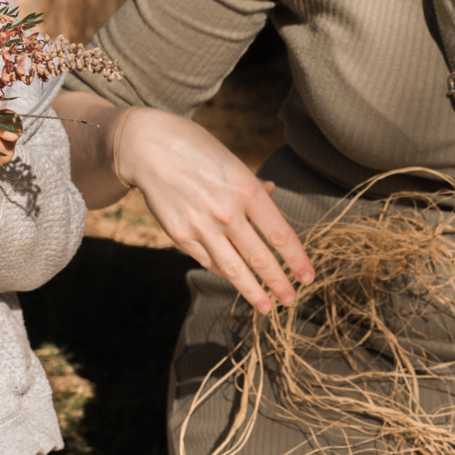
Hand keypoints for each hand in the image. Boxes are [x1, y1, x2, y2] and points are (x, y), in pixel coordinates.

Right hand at [111, 105, 312, 312]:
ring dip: (252, 291)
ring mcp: (201, 226)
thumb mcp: (231, 162)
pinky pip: (208, 260)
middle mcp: (226, 212)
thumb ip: (252, 185)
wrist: (147, 148)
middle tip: (291, 300)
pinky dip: (224, 272)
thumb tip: (271, 193)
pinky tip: (235, 279)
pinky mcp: (180, 235)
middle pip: (260, 257)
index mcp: (246, 189)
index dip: (296, 259)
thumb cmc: (195, 149)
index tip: (308, 276)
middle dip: (278, 283)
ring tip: (266, 307)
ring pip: (233, 269)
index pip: (280, 234)